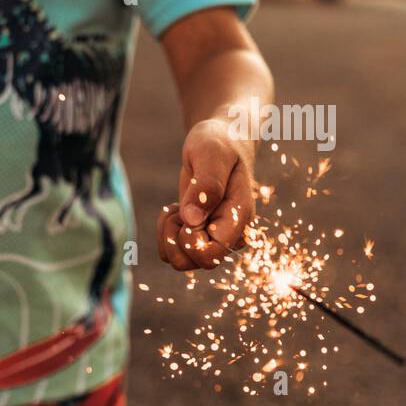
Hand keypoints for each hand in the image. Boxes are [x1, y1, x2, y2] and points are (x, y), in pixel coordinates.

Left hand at [156, 118, 255, 271]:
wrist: (221, 141)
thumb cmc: (220, 143)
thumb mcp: (212, 153)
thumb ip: (207, 184)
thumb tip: (192, 220)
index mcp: (239, 218)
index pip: (213, 255)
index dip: (191, 239)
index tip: (186, 210)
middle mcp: (230, 234)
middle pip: (196, 263)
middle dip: (176, 237)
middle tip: (179, 207)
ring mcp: (215, 238)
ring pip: (181, 261)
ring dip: (169, 235)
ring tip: (177, 207)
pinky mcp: (199, 236)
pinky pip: (173, 251)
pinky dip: (166, 233)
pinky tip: (177, 209)